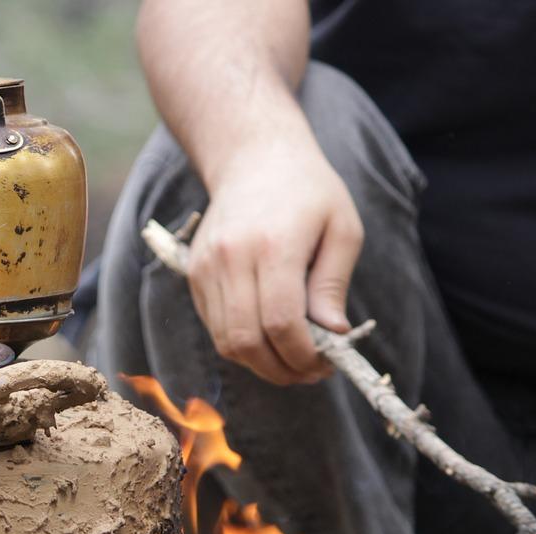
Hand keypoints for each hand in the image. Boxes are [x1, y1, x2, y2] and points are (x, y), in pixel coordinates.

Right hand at [186, 138, 361, 383]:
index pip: (281, 322)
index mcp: (274, 246)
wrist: (252, 158)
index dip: (302, 355)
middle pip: (246, 340)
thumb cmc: (308, 191)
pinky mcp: (194, 273)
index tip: (324, 365)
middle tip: (308, 373)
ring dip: (259, 363)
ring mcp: (206, 267)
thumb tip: (331, 334)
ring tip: (289, 360)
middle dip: (279, 369)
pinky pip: (214, 326)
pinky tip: (266, 337)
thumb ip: (333, 284)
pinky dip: (240, 342)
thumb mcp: (342, 229)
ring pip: (225, 341)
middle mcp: (232, 258)